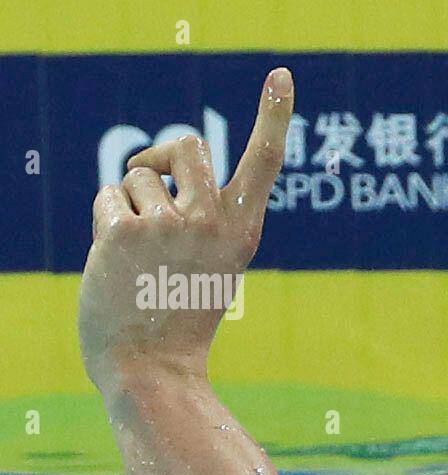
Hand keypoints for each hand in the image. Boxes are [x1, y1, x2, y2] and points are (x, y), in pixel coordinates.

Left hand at [78, 67, 293, 395]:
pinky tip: (117, 264)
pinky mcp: (125, 230)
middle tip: (151, 188)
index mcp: (243, 231)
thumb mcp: (211, 265)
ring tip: (138, 257)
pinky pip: (109, 198)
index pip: (264, 163)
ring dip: (130, 204)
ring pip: (138, 175)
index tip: (282, 75)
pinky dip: (105, 224)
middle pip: (186, 145)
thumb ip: (203, 217)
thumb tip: (154, 167)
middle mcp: (213, 222)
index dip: (273, 115)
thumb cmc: (180, 317)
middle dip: (160, 156)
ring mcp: (170, 225)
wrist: (152, 367)